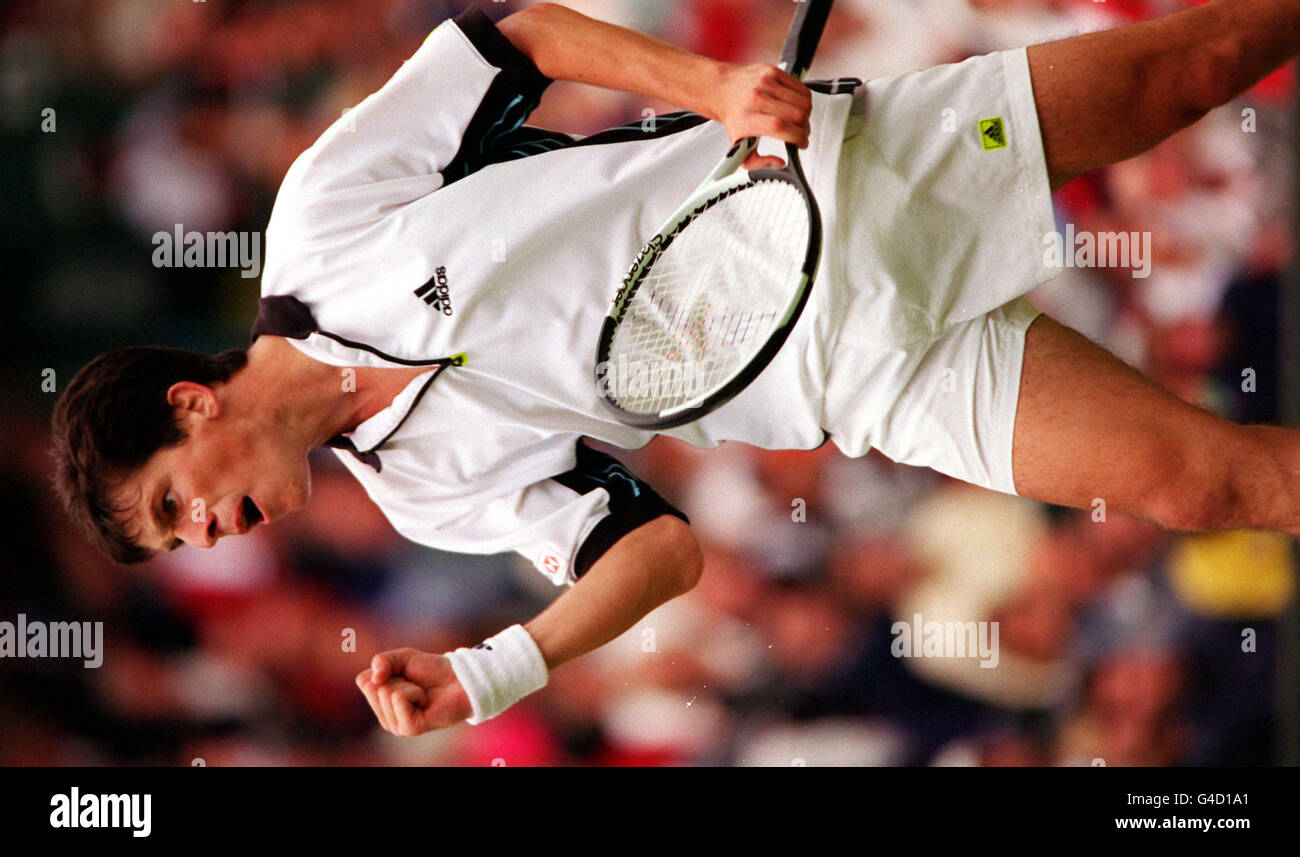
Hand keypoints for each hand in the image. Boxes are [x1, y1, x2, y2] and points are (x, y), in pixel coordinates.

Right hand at [355, 647, 472, 736]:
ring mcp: (396, 726)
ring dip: (409, 686)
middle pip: (374, 687)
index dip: (385, 668)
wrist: (460, 679)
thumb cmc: (432, 671)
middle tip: (416, 685)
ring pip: (387, 692)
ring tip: (423, 693)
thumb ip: (382, 661)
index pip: (364, 680)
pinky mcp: (409, 729)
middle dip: (398, 677)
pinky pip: (400, 698)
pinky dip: (415, 692)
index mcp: (379, 704)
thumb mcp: (402, 658)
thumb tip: (374, 678)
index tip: (404, 674)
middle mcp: (385, 718)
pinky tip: (426, 701)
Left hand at [711, 62, 812, 169]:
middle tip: (800, 133)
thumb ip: (758, 163)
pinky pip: (801, 87)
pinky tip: (796, 106)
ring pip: (803, 101)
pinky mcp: (773, 71)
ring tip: (798, 120)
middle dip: (804, 128)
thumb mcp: (739, 147)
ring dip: (806, 115)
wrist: (721, 89)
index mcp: (748, 118)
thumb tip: (779, 163)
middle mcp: (756, 97)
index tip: (801, 143)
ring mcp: (765, 82)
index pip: (781, 126)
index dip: (797, 137)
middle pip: (797, 114)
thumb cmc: (733, 117)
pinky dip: (804, 100)